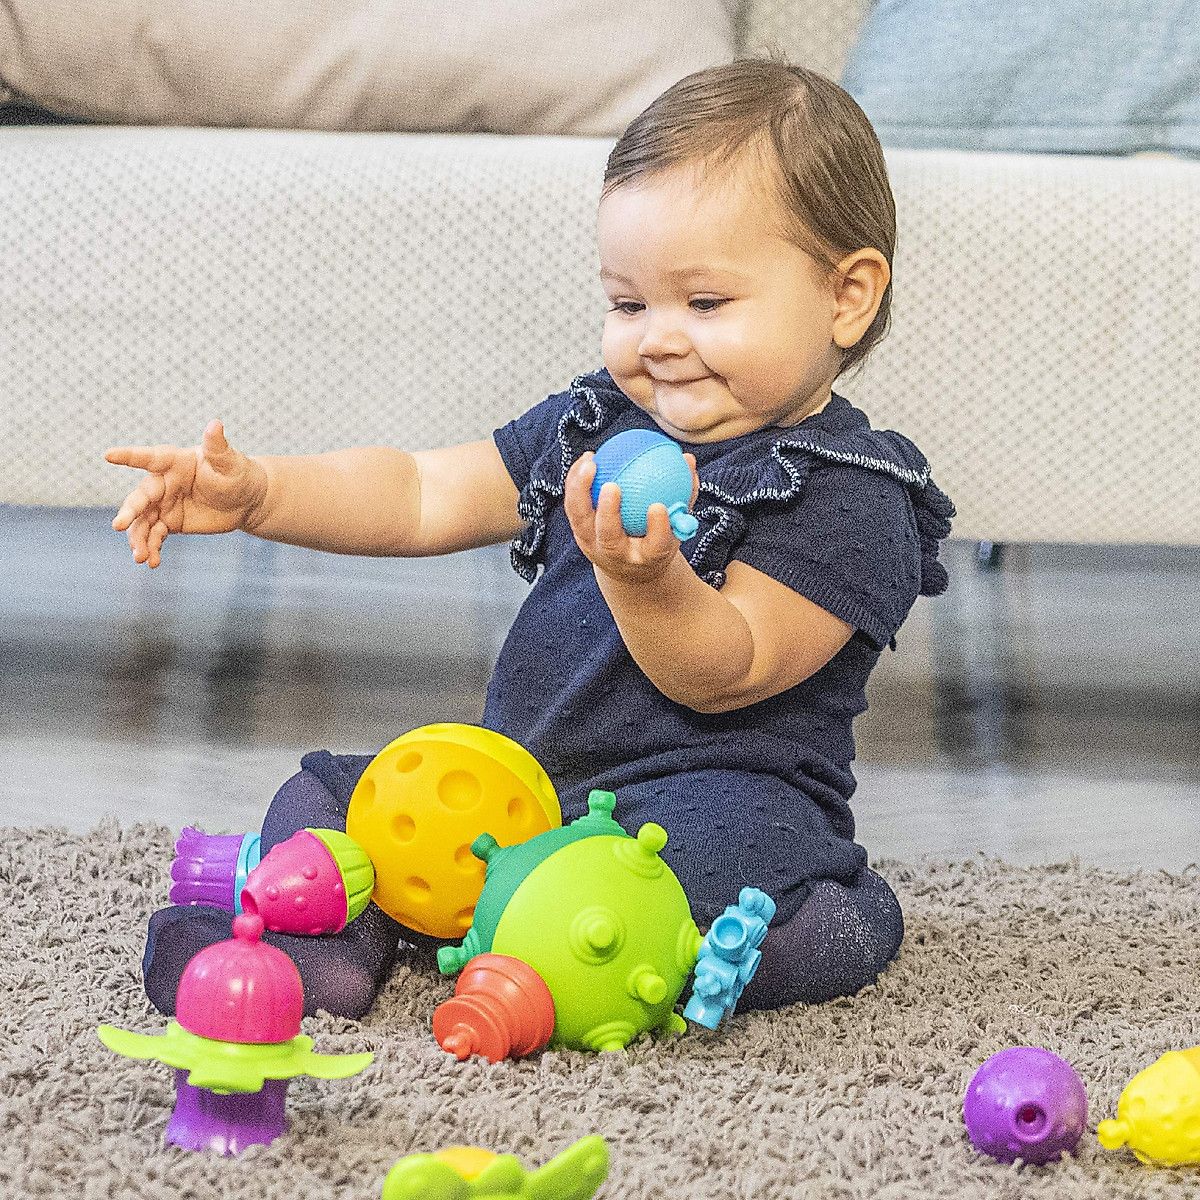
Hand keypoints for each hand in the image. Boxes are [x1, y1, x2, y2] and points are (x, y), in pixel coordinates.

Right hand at [104, 419, 267, 566]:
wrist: (246, 501)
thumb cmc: (237, 474)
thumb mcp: (230, 461)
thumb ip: (217, 446)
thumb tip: (215, 424)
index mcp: (174, 462)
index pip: (149, 457)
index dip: (130, 456)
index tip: (109, 455)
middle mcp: (163, 482)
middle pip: (140, 497)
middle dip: (129, 512)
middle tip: (119, 526)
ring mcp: (163, 504)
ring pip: (142, 521)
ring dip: (138, 539)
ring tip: (140, 557)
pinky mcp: (170, 522)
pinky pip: (154, 536)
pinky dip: (151, 549)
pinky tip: (152, 562)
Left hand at [563, 451, 697, 585]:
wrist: (628, 570)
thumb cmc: (658, 540)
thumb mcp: (677, 525)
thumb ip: (685, 494)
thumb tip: (687, 459)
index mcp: (647, 558)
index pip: (655, 546)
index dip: (658, 529)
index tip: (659, 507)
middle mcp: (617, 555)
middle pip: (609, 536)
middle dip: (608, 513)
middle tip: (612, 485)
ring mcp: (594, 545)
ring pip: (581, 519)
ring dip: (582, 490)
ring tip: (591, 461)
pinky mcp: (579, 533)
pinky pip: (573, 505)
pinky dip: (576, 482)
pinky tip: (586, 459)